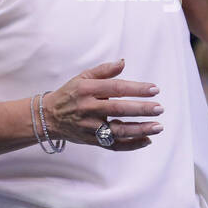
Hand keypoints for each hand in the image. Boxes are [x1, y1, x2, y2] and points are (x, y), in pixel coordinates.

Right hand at [41, 59, 163, 150]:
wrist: (48, 117)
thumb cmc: (70, 94)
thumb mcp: (82, 78)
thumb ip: (104, 71)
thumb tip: (123, 62)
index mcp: (87, 90)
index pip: (116, 88)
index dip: (136, 89)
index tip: (154, 89)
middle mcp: (88, 109)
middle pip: (118, 109)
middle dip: (141, 109)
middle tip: (159, 108)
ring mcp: (90, 127)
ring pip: (118, 130)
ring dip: (140, 129)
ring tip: (158, 126)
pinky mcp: (92, 141)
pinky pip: (114, 145)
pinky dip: (131, 144)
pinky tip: (147, 140)